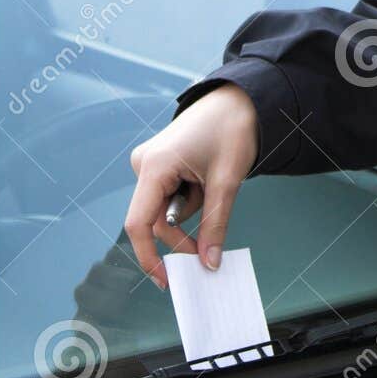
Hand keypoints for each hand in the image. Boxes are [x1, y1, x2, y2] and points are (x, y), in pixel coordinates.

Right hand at [125, 84, 258, 289]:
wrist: (238, 98)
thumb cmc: (232, 129)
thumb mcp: (227, 181)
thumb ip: (216, 224)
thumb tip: (210, 263)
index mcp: (154, 166)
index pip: (138, 224)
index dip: (149, 256)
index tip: (166, 279)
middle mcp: (144, 164)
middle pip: (156, 220)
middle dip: (183, 235)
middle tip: (209, 250)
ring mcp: (149, 163)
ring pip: (166, 209)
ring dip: (192, 210)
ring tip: (215, 184)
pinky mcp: (158, 163)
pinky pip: (169, 195)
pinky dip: (190, 198)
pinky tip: (205, 178)